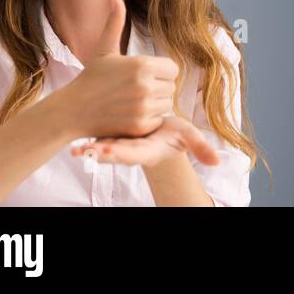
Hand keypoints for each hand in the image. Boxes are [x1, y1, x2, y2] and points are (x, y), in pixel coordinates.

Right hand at [53, 0, 179, 138]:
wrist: (72, 111)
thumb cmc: (91, 79)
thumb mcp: (104, 50)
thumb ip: (115, 24)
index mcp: (142, 65)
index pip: (173, 69)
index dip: (160, 72)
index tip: (144, 76)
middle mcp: (145, 85)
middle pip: (171, 87)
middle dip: (157, 88)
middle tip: (134, 91)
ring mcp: (143, 107)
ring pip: (166, 104)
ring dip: (154, 104)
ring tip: (132, 102)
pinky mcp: (140, 126)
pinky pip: (158, 120)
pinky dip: (149, 119)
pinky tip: (131, 115)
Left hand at [72, 115, 219, 167]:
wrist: (158, 132)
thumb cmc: (173, 135)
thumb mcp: (187, 138)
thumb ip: (200, 148)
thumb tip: (217, 161)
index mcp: (145, 151)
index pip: (133, 154)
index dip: (122, 154)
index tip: (110, 152)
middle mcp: (129, 150)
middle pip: (113, 155)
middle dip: (101, 155)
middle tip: (87, 152)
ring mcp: (118, 142)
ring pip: (101, 148)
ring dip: (89, 149)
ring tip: (77, 150)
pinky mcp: (111, 132)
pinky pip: (98, 135)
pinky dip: (88, 136)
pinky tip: (76, 132)